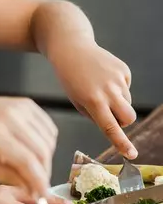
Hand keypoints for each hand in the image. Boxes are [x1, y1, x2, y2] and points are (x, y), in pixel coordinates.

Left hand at [0, 96, 57, 195]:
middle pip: (42, 150)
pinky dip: (47, 141)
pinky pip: (48, 126)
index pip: (27, 161)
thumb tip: (34, 188)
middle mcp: (9, 117)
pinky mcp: (26, 103)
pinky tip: (35, 150)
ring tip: (33, 167)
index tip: (42, 194)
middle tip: (39, 183)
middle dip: (45, 171)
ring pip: (48, 139)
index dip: (39, 181)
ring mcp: (19, 107)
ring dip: (46, 158)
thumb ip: (9, 178)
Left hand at [49, 41, 136, 157]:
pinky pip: (126, 88)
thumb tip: (115, 124)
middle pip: (129, 117)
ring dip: (118, 103)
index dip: (122, 143)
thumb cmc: (70, 79)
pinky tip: (103, 78)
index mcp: (93, 101)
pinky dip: (117, 88)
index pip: (111, 127)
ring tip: (99, 89)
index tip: (132, 155)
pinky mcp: (124, 70)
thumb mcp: (77, 101)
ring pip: (128, 103)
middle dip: (124, 122)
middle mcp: (108, 90)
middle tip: (110, 115)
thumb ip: (95, 115)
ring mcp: (118, 79)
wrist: (71, 49)